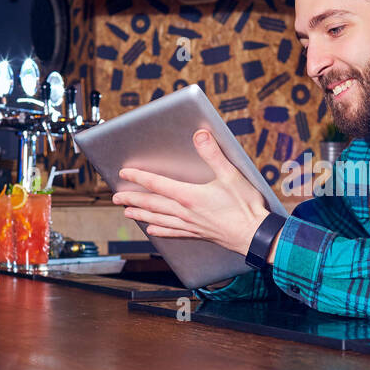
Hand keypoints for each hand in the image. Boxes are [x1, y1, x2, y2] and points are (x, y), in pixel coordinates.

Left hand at [113, 129, 271, 256]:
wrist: (254, 235)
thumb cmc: (244, 206)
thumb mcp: (231, 175)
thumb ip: (213, 154)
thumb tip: (200, 135)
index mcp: (189, 196)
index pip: (157, 184)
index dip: (140, 177)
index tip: (125, 173)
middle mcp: (185, 211)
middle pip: (152, 203)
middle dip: (132, 199)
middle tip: (116, 197)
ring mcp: (190, 224)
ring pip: (158, 218)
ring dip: (141, 214)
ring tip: (127, 212)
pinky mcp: (198, 233)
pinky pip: (173, 232)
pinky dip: (160, 230)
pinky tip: (152, 230)